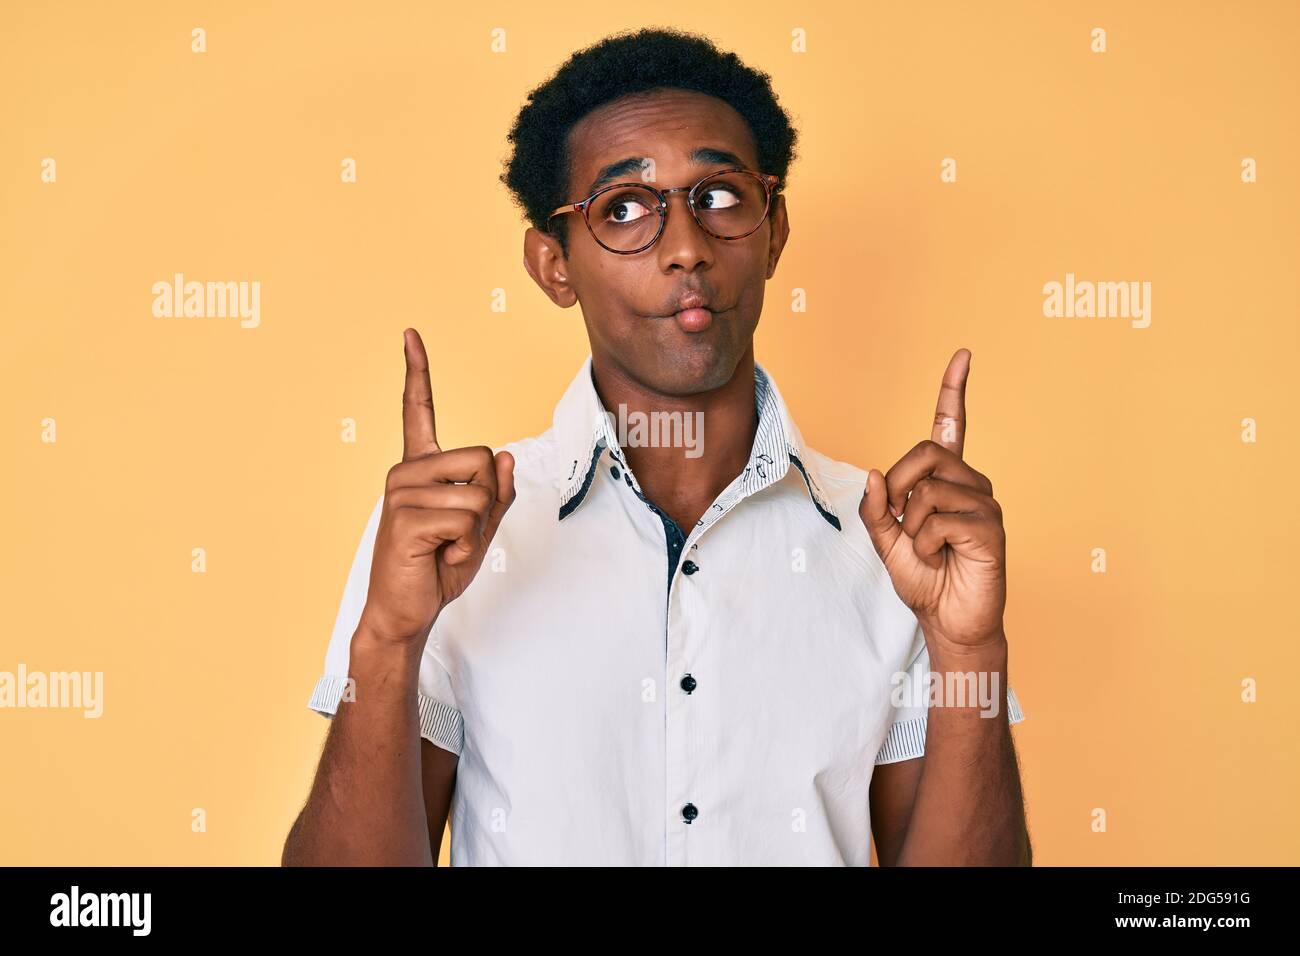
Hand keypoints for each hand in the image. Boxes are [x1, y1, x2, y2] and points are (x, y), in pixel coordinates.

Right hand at [358, 328, 515, 646]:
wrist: (406, 612)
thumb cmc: (438, 568)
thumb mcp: (480, 529)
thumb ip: (496, 494)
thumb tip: (506, 457)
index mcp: (420, 468)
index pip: (418, 411)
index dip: (417, 372)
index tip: (411, 333)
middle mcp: (406, 471)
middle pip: (484, 457)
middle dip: (489, 500)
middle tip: (458, 533)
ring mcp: (402, 492)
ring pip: (480, 492)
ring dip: (477, 529)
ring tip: (446, 547)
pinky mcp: (406, 517)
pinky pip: (467, 517)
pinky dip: (467, 545)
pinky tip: (440, 556)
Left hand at [858, 349, 1005, 652]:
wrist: (948, 622)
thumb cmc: (924, 579)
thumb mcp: (886, 541)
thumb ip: (876, 509)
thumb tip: (876, 475)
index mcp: (946, 481)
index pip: (951, 426)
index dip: (954, 390)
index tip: (963, 354)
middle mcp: (971, 485)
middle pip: (925, 453)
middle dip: (897, 487)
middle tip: (899, 520)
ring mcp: (984, 505)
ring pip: (929, 490)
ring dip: (911, 525)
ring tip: (926, 549)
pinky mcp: (990, 530)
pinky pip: (940, 520)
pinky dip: (924, 543)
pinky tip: (938, 558)